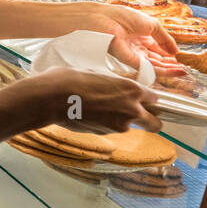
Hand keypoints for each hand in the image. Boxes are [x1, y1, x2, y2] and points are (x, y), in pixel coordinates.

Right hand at [18, 67, 161, 132]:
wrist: (51, 98)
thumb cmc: (71, 80)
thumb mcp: (98, 73)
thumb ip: (115, 83)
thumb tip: (117, 88)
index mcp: (133, 89)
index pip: (154, 98)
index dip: (146, 98)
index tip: (140, 98)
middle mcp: (132, 109)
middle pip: (155, 124)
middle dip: (150, 121)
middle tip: (138, 116)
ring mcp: (119, 125)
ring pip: (131, 127)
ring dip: (121, 121)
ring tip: (100, 110)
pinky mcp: (105, 134)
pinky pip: (112, 129)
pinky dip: (105, 124)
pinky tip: (90, 114)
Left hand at [76, 4, 182, 73]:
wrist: (106, 20)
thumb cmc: (123, 17)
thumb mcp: (152, 25)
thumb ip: (165, 38)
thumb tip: (176, 51)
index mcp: (141, 36)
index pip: (157, 48)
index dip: (169, 54)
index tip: (180, 58)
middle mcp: (137, 47)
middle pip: (157, 59)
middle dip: (170, 64)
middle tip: (184, 68)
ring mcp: (134, 55)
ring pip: (154, 65)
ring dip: (169, 69)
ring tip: (182, 71)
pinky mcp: (130, 61)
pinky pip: (148, 68)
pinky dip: (162, 71)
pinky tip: (173, 71)